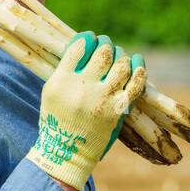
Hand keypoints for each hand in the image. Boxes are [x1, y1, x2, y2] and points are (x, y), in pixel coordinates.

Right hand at [27, 31, 145, 190]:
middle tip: (105, 46)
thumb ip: (66, 70)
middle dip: (106, 45)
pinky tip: (136, 62)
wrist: (67, 152)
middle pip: (103, 52)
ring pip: (122, 64)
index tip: (90, 39)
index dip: (88, 38)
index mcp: (61, 81)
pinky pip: (136, 84)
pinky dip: (139, 69)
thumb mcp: (50, 92)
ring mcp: (103, 99)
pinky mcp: (118, 110)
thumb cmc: (56, 119)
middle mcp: (83, 88)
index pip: (79, 46)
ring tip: (118, 57)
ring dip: (122, 56)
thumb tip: (86, 47)